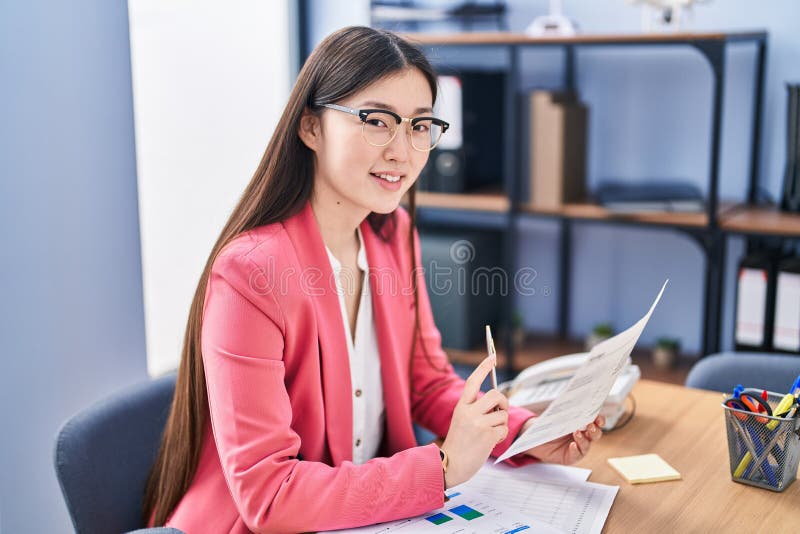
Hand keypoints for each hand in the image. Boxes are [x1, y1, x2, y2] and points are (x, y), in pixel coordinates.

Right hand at [441, 356, 508, 487]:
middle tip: (501, 410)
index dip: (483, 368)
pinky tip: (490, 442)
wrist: (450, 465)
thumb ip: (476, 410)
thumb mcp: (462, 421)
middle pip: (495, 394)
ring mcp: (478, 423)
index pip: (473, 382)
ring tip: (491, 433)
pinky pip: (504, 429)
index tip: (492, 356)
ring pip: (503, 414)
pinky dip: (501, 436)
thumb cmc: (459, 444)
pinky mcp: (487, 435)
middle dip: (503, 402)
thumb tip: (498, 403)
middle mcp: (468, 412)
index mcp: (461, 407)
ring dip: (502, 424)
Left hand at [522, 415, 604, 464]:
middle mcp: (582, 436)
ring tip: (577, 433)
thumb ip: (566, 415)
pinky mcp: (571, 457)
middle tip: (590, 425)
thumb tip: (574, 407)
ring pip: (587, 444)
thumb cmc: (546, 427)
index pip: (595, 422)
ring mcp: (578, 447)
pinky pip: (577, 454)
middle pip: (595, 434)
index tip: (598, 418)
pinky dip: (576, 450)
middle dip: (595, 430)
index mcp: (581, 424)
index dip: (599, 420)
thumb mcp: (556, 419)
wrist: (534, 440)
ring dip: (584, 439)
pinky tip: (572, 445)